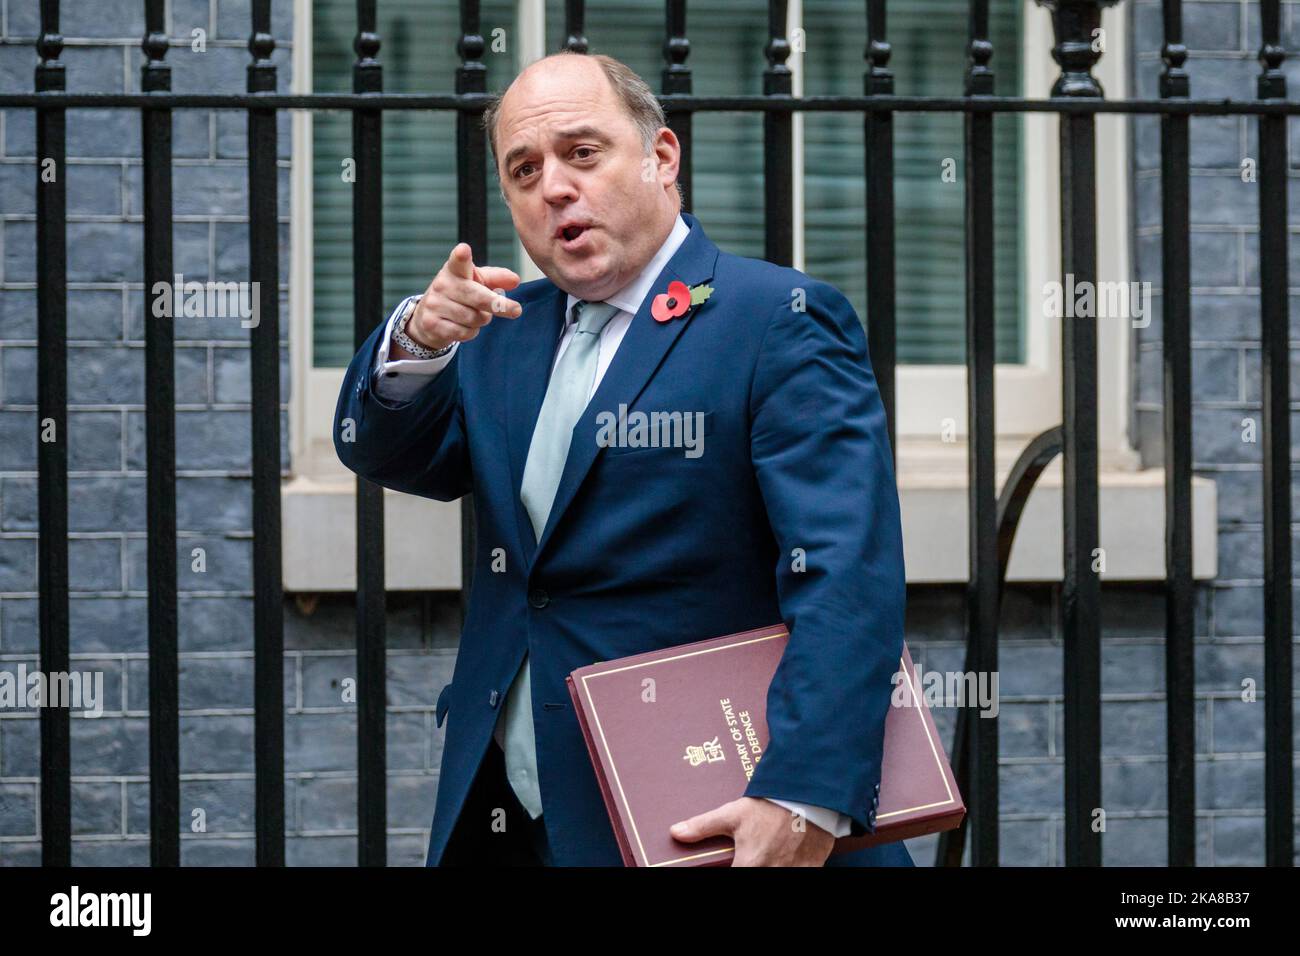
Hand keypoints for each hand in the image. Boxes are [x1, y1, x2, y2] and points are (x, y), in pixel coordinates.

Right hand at [403, 243, 522, 351]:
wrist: (428, 316)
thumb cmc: (460, 295)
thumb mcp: (477, 282)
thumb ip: (496, 278)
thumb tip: (515, 280)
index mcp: (454, 270)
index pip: (458, 262)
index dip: (461, 256)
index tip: (464, 250)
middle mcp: (442, 285)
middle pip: (477, 297)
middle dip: (498, 305)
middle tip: (516, 310)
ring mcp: (435, 305)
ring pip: (474, 318)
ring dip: (482, 320)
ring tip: (475, 314)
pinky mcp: (432, 324)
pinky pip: (465, 333)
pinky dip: (471, 332)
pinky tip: (464, 326)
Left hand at [670, 796, 835, 866]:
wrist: (809, 794)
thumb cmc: (770, 805)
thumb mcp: (733, 813)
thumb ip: (703, 826)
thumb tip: (676, 832)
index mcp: (750, 864)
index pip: (732, 880)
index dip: (728, 872)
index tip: (729, 866)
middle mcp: (771, 872)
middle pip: (755, 878)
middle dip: (751, 868)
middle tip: (750, 859)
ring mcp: (793, 872)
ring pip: (777, 879)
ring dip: (770, 868)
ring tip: (765, 859)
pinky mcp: (812, 869)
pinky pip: (800, 875)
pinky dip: (791, 868)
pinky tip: (785, 860)